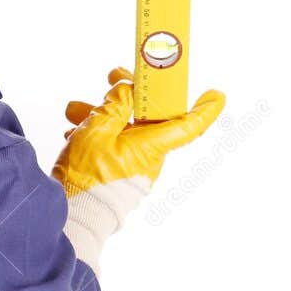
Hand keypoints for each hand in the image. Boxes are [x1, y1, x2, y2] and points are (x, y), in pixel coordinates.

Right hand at [53, 67, 224, 274]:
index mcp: (151, 146)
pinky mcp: (117, 173)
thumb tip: (128, 88)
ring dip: (101, 115)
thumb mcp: (97, 129)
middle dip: (128, 94)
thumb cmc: (87, 175)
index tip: (216, 95)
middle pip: (146, 117)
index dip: (205, 110)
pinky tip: (74, 130)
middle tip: (113, 75)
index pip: (188, 126)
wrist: (73, 215)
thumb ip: (115, 104)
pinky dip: (96, 133)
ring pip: (123, 129)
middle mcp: (147, 156)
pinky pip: (113, 145)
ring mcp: (133, 166)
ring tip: (75, 109)